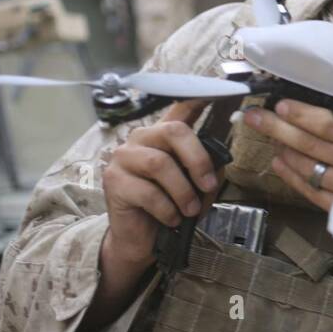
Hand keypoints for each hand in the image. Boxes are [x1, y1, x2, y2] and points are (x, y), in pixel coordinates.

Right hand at [100, 99, 218, 266]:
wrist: (141, 239)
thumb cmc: (171, 208)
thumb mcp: (196, 187)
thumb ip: (207, 170)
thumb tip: (219, 161)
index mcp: (163, 136)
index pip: (181, 108)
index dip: (199, 98)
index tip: (218, 93)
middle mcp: (141, 139)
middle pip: (174, 131)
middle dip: (198, 160)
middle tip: (208, 185)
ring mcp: (123, 158)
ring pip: (159, 164)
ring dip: (182, 191)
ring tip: (189, 209)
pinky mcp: (113, 181)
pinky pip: (148, 192)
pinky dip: (167, 209)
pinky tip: (170, 218)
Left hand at [247, 100, 332, 240]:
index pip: (330, 124)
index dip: (302, 115)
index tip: (281, 104)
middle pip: (311, 144)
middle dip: (279, 128)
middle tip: (256, 116)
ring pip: (307, 167)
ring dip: (283, 150)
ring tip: (268, 136)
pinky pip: (310, 191)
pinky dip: (292, 176)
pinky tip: (280, 163)